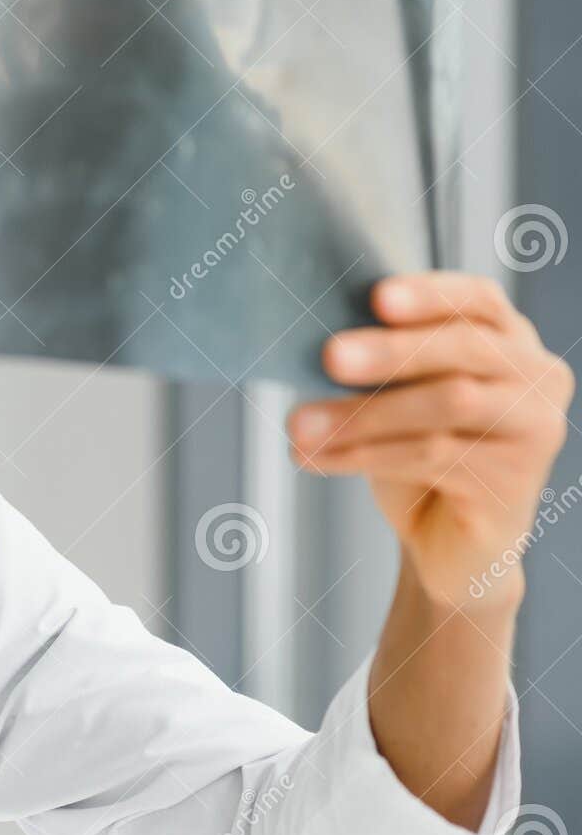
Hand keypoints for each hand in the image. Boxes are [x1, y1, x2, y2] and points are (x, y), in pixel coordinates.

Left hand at [287, 271, 572, 610]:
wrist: (449, 541)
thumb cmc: (421, 454)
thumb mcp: (400, 397)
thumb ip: (383, 365)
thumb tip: (321, 345)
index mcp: (509, 340)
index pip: (478, 300)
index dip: (430, 294)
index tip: (377, 297)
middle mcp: (537, 378)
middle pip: (464, 350)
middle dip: (390, 352)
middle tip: (328, 357)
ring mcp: (534, 431)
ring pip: (446, 406)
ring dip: (361, 413)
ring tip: (298, 425)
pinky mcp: (514, 483)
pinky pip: (432, 457)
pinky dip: (362, 455)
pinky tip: (315, 457)